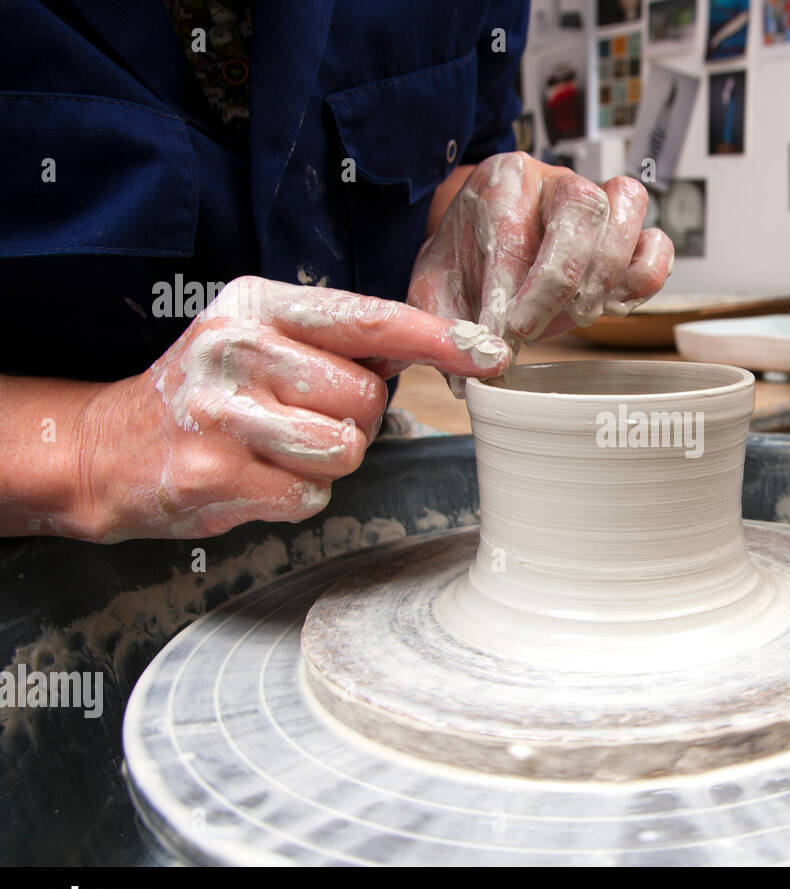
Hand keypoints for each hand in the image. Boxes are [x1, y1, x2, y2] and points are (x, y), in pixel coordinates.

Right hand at [76, 276, 510, 540]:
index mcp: (258, 305)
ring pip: (345, 448)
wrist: (108, 447)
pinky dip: (294, 495)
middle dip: (351, 418)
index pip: (368, 319)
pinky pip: (310, 494)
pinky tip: (252, 475)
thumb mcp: (265, 339)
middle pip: (367, 396)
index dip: (438, 337)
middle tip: (296, 416)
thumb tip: (444, 345)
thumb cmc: (211, 394)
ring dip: (324, 460)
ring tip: (274, 446)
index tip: (493, 352)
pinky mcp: (215, 473)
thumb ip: (343, 340)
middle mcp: (238, 348)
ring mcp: (224, 412)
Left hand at [408, 152, 674, 394]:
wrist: (484, 251)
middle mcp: (556, 181)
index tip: (499, 335)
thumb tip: (474, 375)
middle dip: (558, 279)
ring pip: (628, 210)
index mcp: (503, 179)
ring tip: (576, 317)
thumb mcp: (435, 291)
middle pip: (581, 206)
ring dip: (606, 276)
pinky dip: (644, 280)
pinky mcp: (629, 235)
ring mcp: (600, 202)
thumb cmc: (464, 266)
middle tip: (531, 329)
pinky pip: (657, 243)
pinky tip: (612, 306)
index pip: (513, 226)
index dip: (508, 288)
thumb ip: (445, 329)